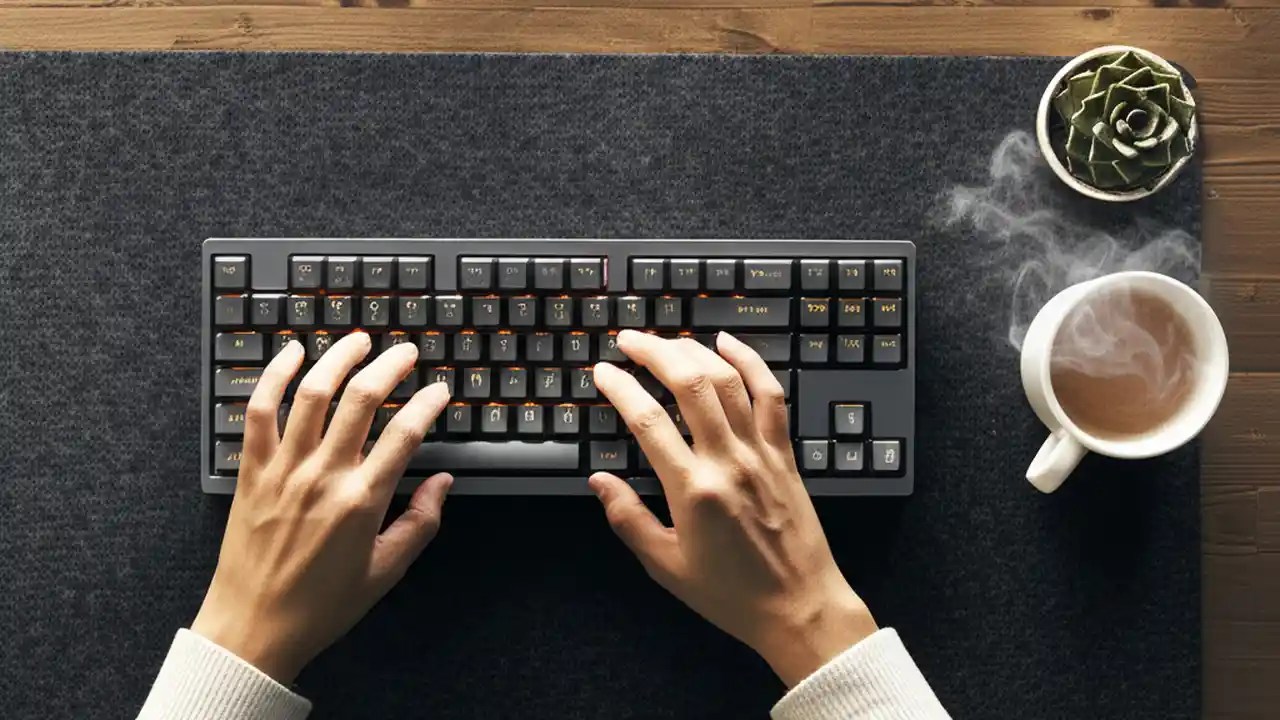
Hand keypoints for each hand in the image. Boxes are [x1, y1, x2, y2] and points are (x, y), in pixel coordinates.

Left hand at [192, 333, 452, 683]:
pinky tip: (292, 354)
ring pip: (313, 393)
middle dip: (390, 365)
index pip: (405, 433)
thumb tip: (443, 483)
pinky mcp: (252, 471)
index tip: (439, 391)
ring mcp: (284, 469)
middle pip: (362, 399)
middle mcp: (324, 475)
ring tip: (359, 340)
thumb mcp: (385, 571)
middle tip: (406, 352)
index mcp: (363, 501)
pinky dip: (274, 376)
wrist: (252, 628)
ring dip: (339, 358)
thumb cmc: (321, 606)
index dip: (428, 403)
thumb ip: (421, 523)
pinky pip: (260, 411)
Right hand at [590, 330, 877, 686]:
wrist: (800, 607)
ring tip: (667, 341)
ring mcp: (760, 453)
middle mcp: (727, 462)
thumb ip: (628, 520)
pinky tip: (728, 343)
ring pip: (727, 381)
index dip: (620, 388)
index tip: (603, 372)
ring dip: (693, 351)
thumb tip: (599, 481)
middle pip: (689, 384)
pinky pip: (771, 395)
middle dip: (653, 353)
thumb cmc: (732, 595)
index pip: (647, 421)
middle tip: (628, 340)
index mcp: (693, 491)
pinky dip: (750, 361)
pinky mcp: (785, 453)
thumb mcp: (666, 566)